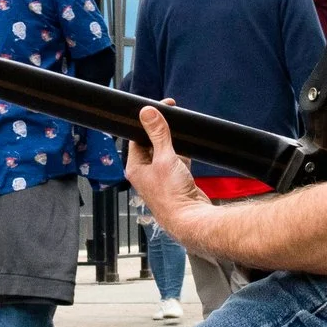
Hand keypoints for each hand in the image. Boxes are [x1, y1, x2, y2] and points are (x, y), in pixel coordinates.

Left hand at [126, 105, 205, 235]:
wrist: (191, 218)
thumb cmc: (173, 194)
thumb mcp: (165, 158)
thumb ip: (157, 134)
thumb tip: (147, 112)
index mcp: (135, 168)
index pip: (137, 137)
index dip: (148, 122)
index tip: (159, 108)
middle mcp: (145, 173)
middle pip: (151, 144)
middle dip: (162, 131)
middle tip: (172, 116)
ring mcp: (160, 178)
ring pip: (165, 152)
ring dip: (173, 143)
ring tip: (182, 136)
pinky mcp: (175, 182)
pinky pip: (177, 162)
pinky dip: (182, 155)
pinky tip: (188, 150)